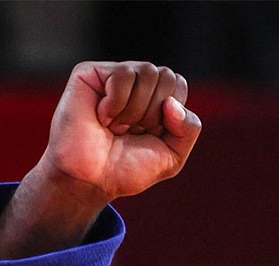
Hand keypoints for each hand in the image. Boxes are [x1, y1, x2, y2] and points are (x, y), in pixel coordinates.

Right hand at [0, 61, 200, 259]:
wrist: (91, 180)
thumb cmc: (126, 169)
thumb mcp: (172, 156)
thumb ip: (189, 129)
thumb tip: (172, 103)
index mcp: (156, 97)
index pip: (179, 84)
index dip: (170, 115)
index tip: (149, 135)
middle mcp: (136, 82)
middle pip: (167, 76)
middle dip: (153, 113)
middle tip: (130, 132)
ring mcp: (113, 76)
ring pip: (147, 72)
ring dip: (135, 111)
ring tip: (115, 126)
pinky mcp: (89, 73)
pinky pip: (122, 75)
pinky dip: (116, 103)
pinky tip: (102, 116)